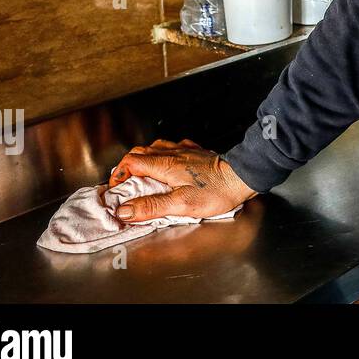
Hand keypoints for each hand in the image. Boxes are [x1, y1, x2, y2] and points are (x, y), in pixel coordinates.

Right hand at [107, 138, 256, 221]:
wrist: (242, 177)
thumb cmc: (216, 191)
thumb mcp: (181, 205)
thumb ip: (151, 207)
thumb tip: (125, 210)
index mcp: (165, 164)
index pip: (131, 162)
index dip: (118, 175)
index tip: (116, 189)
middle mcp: (173, 153)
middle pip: (140, 152)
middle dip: (127, 167)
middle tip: (125, 183)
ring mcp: (185, 150)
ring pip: (156, 147)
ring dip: (144, 159)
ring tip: (142, 174)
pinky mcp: (196, 152)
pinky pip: (173, 147)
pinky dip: (163, 155)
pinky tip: (167, 164)